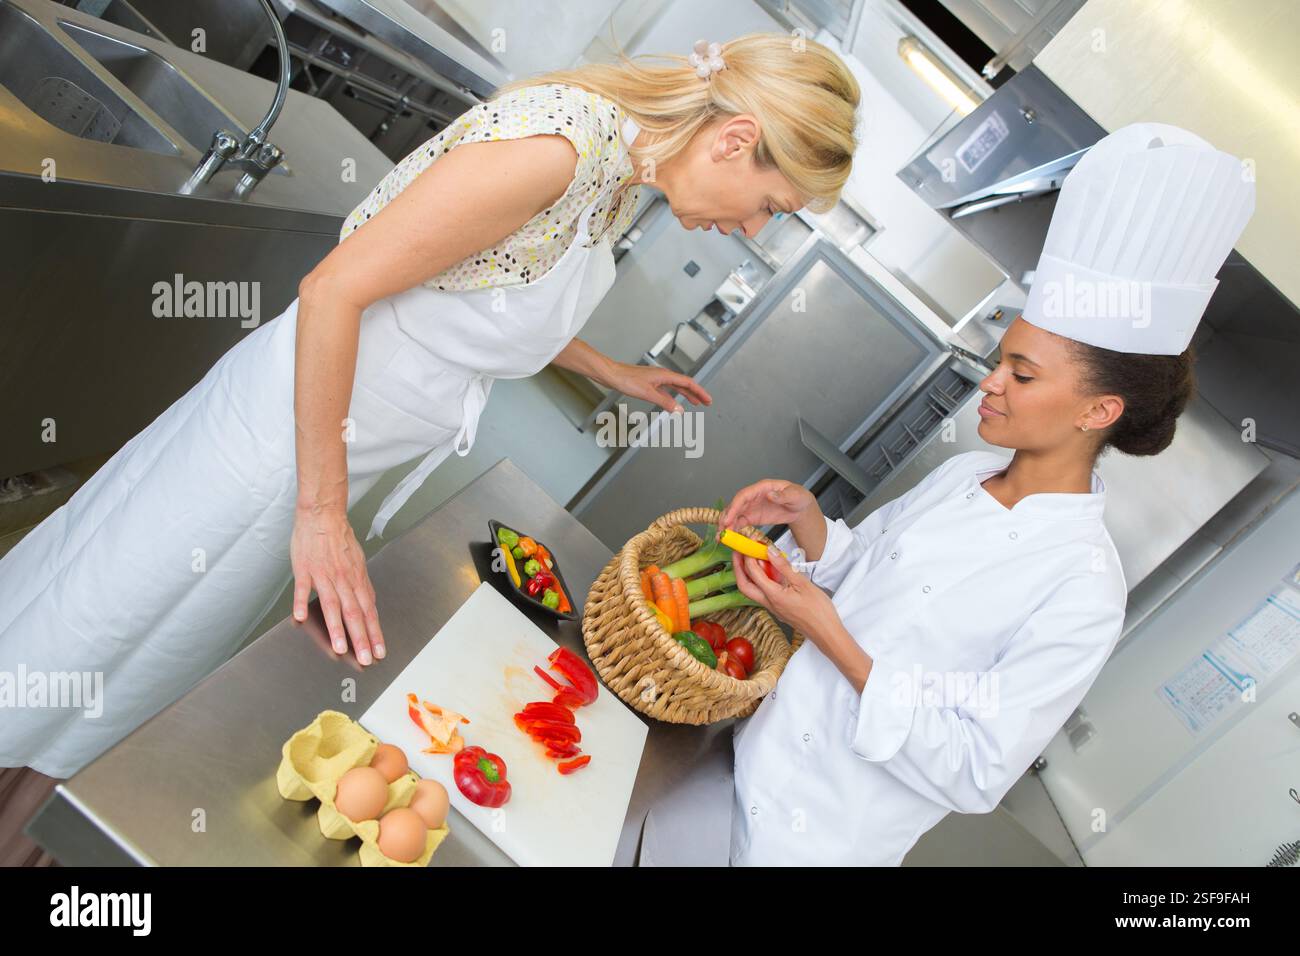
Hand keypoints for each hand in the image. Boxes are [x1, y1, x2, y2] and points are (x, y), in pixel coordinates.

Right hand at [291, 507, 384, 665]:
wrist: (323, 516)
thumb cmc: (340, 539)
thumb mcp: (358, 563)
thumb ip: (361, 586)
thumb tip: (369, 605)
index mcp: (357, 579)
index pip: (369, 611)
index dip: (374, 632)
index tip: (379, 651)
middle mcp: (343, 579)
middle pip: (354, 612)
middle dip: (361, 638)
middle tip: (364, 659)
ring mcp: (323, 574)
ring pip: (332, 604)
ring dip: (337, 628)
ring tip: (340, 648)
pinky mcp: (304, 569)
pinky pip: (302, 588)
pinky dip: (302, 602)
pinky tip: (301, 617)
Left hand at [609, 362, 711, 413]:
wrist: (612, 375)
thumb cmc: (626, 379)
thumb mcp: (648, 394)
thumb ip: (665, 402)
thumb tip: (679, 410)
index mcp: (665, 375)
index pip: (688, 383)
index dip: (700, 392)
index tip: (708, 400)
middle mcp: (662, 376)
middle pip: (684, 384)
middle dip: (696, 393)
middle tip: (706, 402)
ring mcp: (656, 380)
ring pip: (676, 388)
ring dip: (686, 395)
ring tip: (694, 402)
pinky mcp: (649, 384)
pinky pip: (666, 391)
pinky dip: (672, 397)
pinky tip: (672, 403)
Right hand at [721, 478, 817, 531]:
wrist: (800, 507)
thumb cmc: (798, 496)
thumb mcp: (795, 495)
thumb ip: (783, 495)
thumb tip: (770, 495)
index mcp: (762, 488)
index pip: (743, 496)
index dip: (734, 507)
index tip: (728, 518)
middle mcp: (753, 497)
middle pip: (735, 505)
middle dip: (726, 517)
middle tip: (721, 530)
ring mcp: (752, 507)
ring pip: (735, 515)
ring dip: (727, 525)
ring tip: (722, 536)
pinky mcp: (753, 517)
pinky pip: (740, 523)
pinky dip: (734, 529)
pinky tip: (730, 537)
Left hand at [733, 548, 871, 692]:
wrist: (827, 633)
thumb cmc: (819, 612)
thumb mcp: (803, 584)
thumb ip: (784, 567)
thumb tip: (770, 552)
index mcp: (773, 596)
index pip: (753, 573)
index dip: (748, 557)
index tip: (748, 544)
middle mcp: (769, 603)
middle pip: (744, 585)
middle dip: (738, 568)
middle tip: (738, 552)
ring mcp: (773, 607)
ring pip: (753, 590)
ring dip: (749, 574)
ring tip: (752, 558)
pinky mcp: (779, 608)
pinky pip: (764, 593)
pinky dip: (761, 580)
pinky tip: (769, 572)